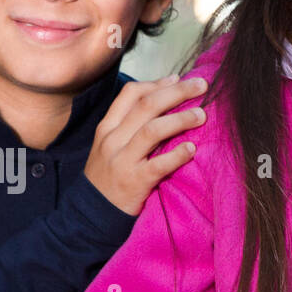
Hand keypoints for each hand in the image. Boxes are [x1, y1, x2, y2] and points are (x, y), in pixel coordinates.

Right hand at [83, 76, 208, 215]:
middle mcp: (113, 139)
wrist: (90, 213)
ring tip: (202, 115)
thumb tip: (163, 100)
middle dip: (177, 92)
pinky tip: (192, 149)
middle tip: (201, 86)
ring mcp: (122, 160)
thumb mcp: (110, 145)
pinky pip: (158, 164)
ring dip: (180, 119)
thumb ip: (130, 124)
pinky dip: (177, 155)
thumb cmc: (109, 175)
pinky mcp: (134, 182)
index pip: (130, 94)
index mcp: (107, 127)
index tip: (178, 79)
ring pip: (152, 130)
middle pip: (147, 105)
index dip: (157, 83)